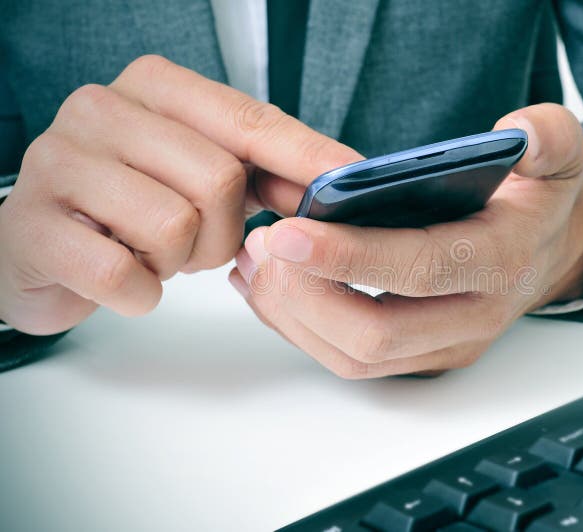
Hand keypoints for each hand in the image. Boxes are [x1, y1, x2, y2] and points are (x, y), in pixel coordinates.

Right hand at [0, 55, 360, 333]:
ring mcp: (58, 162)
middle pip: (219, 180)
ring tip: (154, 254)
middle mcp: (102, 108)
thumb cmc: (133, 209)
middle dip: (224, 234)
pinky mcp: (31, 225)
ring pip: (175, 227)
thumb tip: (338, 182)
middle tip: (197, 242)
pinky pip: (122, 274)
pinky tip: (125, 276)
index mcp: (156, 88)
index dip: (307, 157)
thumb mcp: (201, 175)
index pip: (251, 120)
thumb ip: (264, 170)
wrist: (42, 248)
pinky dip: (139, 292)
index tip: (354, 181)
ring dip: (180, 262)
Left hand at [230, 103, 582, 377]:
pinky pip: (352, 360)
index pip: (422, 269)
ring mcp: (445, 346)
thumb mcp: (556, 156)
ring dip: (294, 316)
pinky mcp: (421, 357)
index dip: (351, 257)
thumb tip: (517, 130)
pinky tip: (271, 287)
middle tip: (261, 245)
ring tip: (254, 263)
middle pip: (378, 333)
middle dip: (306, 296)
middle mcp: (474, 317)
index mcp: (503, 262)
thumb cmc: (536, 203)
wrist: (546, 254)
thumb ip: (548, 137)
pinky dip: (301, 328)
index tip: (288, 233)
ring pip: (356, 358)